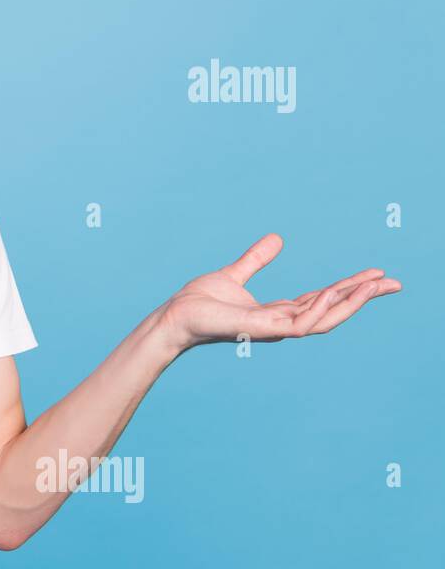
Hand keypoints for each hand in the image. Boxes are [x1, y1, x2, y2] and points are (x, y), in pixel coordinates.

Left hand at [158, 233, 401, 350]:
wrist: (174, 316)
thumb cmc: (199, 302)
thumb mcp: (235, 275)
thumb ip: (256, 259)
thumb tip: (277, 238)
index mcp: (277, 311)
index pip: (323, 300)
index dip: (350, 289)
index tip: (376, 275)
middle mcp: (280, 323)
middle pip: (332, 310)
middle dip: (362, 297)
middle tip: (393, 283)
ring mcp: (273, 329)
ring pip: (323, 318)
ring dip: (350, 302)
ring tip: (374, 285)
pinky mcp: (261, 330)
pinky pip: (299, 322)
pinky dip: (319, 308)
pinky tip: (334, 290)